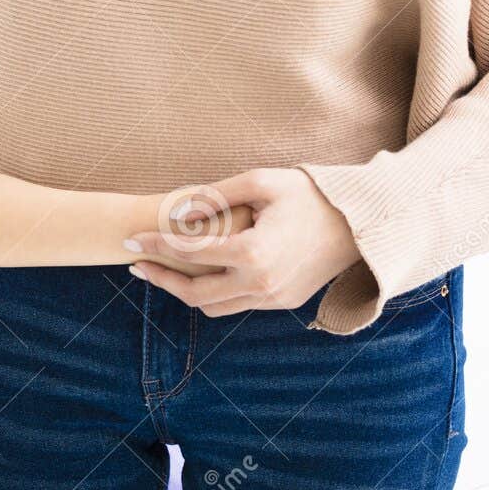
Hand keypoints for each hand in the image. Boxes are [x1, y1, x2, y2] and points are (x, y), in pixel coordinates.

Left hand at [122, 168, 361, 315]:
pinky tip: (205, 273)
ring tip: (165, 270)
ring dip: (185, 291)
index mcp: (252, 252)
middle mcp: (259, 283)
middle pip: (193, 293)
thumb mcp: (261, 182)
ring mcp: (272, 298)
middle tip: (136, 264)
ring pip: (213, 307)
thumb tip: (177, 213)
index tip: (129, 238)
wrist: (359, 223)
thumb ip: (215, 196)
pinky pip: (238, 305)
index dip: (154, 243)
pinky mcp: (282, 303)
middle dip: (160, 279)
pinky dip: (216, 293)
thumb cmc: (309, 194)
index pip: (188, 252)